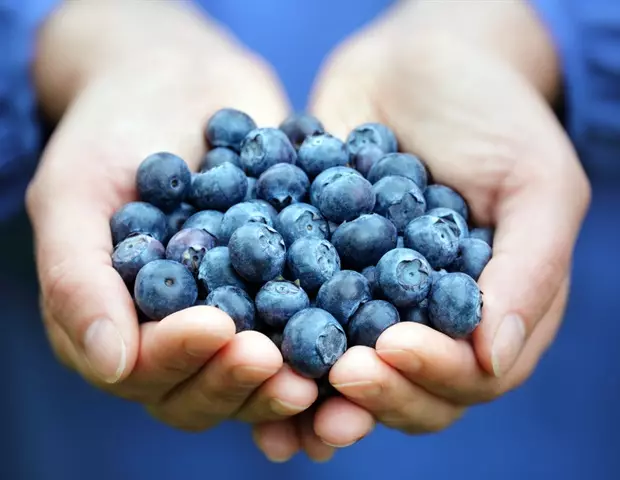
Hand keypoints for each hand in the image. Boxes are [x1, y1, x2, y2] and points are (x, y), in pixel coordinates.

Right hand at [27, 1, 323, 458]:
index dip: (179, 358)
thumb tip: (112, 367)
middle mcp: (184, 334)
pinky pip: (315, 317)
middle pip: (209, 387)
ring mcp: (242, 312)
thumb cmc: (110, 134)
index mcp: (124, 327)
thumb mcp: (74, 195)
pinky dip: (339, 328)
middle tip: (274, 361)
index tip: (215, 327)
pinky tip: (367, 324)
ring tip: (324, 361)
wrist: (175, 81)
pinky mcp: (290, 283)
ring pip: (264, 371)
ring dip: (293, 376)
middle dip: (240, 380)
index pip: (147, 370)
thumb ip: (78, 279)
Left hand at [252, 0, 590, 452]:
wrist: (415, 62)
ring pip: (345, 367)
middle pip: (407, 387)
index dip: (433, 373)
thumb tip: (494, 356)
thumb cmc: (490, 112)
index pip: (471, 374)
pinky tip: (241, 348)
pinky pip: (294, 314)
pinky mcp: (317, 273)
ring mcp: (369, 300)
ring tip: (279, 394)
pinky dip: (270, 337)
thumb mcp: (536, 180)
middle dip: (373, 393)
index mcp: (489, 313)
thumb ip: (529, 268)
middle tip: (336, 379)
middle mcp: (427, 319)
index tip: (390, 348)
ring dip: (314, 390)